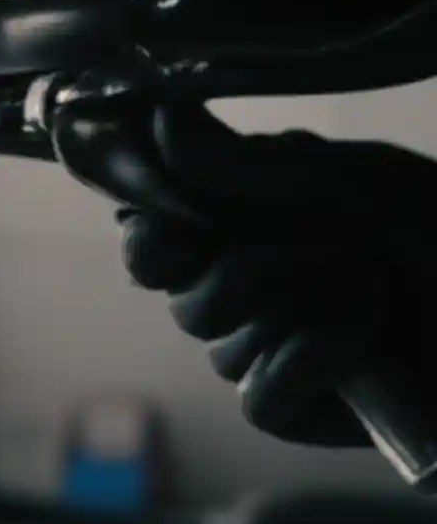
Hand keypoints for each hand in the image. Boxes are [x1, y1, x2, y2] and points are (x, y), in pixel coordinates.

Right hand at [118, 104, 434, 445]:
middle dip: (260, 260)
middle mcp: (235, 288)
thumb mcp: (361, 186)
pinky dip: (315, 360)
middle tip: (339, 237)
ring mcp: (258, 349)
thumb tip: (163, 116)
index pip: (148, 235)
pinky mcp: (288, 407)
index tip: (189, 219)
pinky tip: (368, 340)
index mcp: (239, 224)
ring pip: (218, 341)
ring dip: (307, 304)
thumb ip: (256, 165)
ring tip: (375, 283)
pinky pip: (258, 393)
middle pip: (181, 290)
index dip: (151, 232)